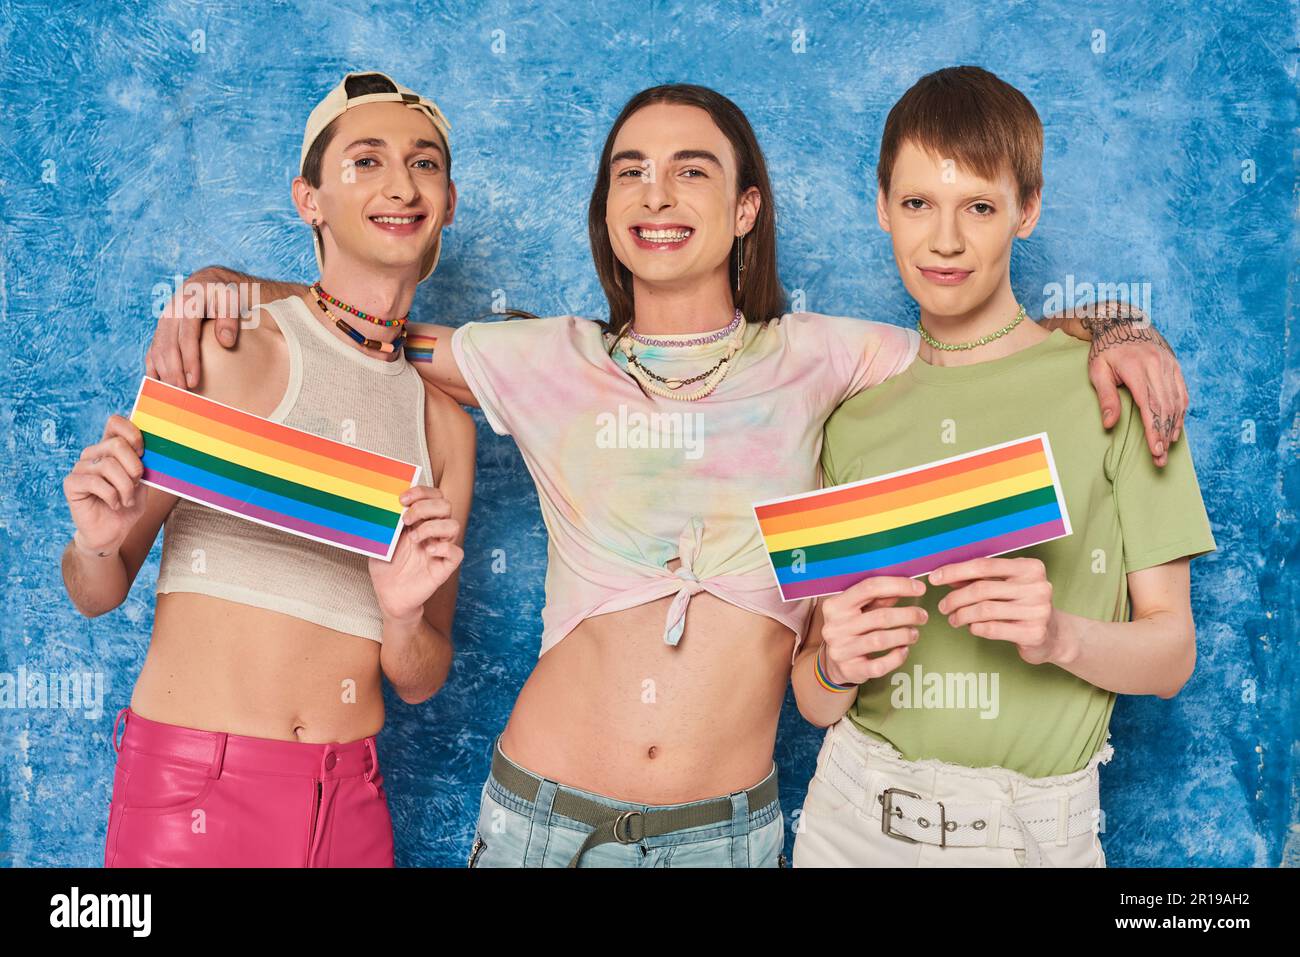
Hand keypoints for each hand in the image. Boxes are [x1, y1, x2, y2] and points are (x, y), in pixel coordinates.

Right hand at [63, 415, 148, 555]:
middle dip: (134, 468)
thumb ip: (143, 462)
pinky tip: (114, 504)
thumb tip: (152, 445)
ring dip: (125, 487)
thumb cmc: (128, 504)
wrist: (113, 532)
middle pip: (116, 444)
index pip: (115, 422)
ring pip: (108, 465)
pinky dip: (112, 496)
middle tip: (136, 484)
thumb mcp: (143, 481)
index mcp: (110, 448)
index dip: (132, 434)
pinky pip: (95, 482)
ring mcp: (80, 467)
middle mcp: (93, 453)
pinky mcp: (71, 483)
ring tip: (126, 500)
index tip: (143, 453)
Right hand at [145, 266, 244, 388]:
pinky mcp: (162, 329)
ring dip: (162, 372)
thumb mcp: (232, 299)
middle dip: (173, 372)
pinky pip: (153, 349)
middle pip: (168, 345)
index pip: (187, 335)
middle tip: (181, 395)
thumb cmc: (225, 294)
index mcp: (189, 302)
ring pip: (157, 349)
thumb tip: (226, 343)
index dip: (189, 359)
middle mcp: (171, 311)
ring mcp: (164, 321)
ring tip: (170, 394)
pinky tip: (156, 384)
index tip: (194, 381)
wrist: (210, 282)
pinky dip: (153, 367)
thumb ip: (230, 319)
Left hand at [368, 485, 462, 623]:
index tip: (402, 499)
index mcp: (420, 521)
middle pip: (445, 506)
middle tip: (406, 520)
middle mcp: (433, 532)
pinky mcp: (444, 567)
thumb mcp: (380, 541)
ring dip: (433, 527)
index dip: (421, 492)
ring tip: (414, 539)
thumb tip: (384, 504)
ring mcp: (440, 549)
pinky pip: (456, 552)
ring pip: (454, 526)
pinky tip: (428, 552)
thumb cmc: (385, 567)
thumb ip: (386, 523)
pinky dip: (443, 548)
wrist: (388, 596)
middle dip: (425, 507)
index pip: (432, 496)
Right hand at [818, 575, 927, 686]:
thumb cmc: (850, 629)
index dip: (898, 585)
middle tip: (922, 615)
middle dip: (908, 614)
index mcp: (835, 605)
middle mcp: (834, 627)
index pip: (869, 587)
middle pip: (880, 616)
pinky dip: (897, 657)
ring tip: (914, 633)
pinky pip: (880, 665)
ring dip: (904, 635)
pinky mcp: (849, 670)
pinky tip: (903, 650)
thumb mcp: (859, 610)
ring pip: (881, 640)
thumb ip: (879, 598)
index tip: (919, 588)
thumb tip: (907, 584)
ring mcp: (840, 650)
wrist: (831, 663)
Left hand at [930, 557, 1062, 664]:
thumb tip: (945, 575)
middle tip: (943, 607)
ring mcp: (1038, 610)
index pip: (984, 565)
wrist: (1054, 634)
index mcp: (1030, 567)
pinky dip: (975, 627)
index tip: (934, 578)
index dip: (955, 571)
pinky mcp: (1034, 632)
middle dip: (955, 598)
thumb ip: (979, 579)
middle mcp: (1038, 586)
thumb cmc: (1022, 605)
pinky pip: (992, 628)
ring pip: (984, 610)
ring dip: (962, 615)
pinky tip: (971, 627)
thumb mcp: (1004, 586)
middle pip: (982, 589)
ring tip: (953, 619)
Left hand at [1082, 304, 1186, 466]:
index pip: (1149, 406)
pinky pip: (1181, 392)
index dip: (1153, 430)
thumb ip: (1106, 397)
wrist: (1121, 322)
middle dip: (1163, 435)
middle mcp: (1156, 366)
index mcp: (1136, 369)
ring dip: (1173, 427)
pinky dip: (1181, 411)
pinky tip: (1176, 427)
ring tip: (1168, 447)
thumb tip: (1109, 425)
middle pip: (1165, 408)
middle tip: (1161, 458)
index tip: (1155, 450)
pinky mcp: (1174, 365)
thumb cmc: (1104, 350)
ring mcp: (1168, 365)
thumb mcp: (1097, 371)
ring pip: (1176, 401)